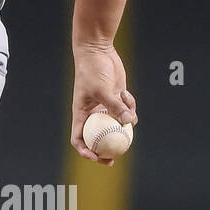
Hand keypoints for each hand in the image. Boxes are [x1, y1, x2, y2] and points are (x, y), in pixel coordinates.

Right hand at [71, 44, 136, 165]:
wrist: (97, 51)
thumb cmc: (92, 70)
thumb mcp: (102, 89)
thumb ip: (115, 106)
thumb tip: (130, 122)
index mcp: (81, 114)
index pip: (79, 138)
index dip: (85, 151)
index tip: (96, 157)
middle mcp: (92, 113)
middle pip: (98, 137)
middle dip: (106, 149)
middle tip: (115, 158)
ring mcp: (105, 106)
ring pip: (116, 125)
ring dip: (124, 123)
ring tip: (128, 112)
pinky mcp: (117, 99)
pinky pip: (127, 111)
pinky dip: (130, 106)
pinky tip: (126, 94)